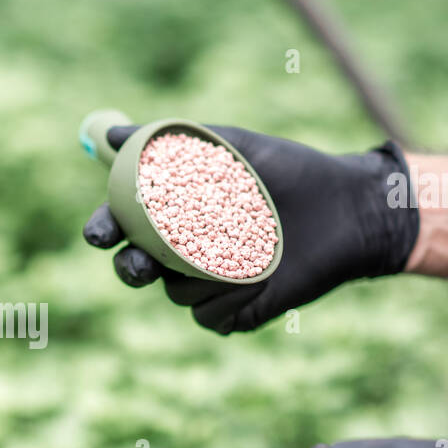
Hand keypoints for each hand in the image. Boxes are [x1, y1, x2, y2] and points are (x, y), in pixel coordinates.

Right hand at [82, 125, 417, 332]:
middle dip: (130, 267)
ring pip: (174, 293)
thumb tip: (111, 133)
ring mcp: (206, 286)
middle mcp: (182, 253)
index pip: (121, 224)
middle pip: (134, 268)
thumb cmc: (290, 172)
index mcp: (172, 214)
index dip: (103, 228)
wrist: (346, 210)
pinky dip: (230, 296)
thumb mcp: (232, 146)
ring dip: (200, 276)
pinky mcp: (232, 314)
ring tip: (247, 247)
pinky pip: (208, 315)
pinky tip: (262, 274)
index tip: (100, 232)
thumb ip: (173, 141)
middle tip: (141, 264)